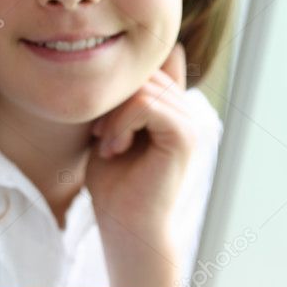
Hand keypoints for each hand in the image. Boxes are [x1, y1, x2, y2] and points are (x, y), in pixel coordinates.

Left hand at [85, 44, 194, 243]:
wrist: (124, 223)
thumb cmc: (113, 181)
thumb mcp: (109, 129)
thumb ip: (119, 99)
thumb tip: (113, 63)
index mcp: (169, 106)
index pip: (151, 63)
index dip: (119, 82)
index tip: (99, 122)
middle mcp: (184, 110)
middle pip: (143, 73)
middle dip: (111, 100)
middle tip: (98, 135)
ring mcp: (188, 121)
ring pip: (143, 88)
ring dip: (113, 116)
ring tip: (106, 145)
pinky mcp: (184, 136)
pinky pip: (148, 105)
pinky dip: (122, 124)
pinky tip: (114, 148)